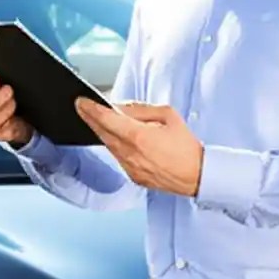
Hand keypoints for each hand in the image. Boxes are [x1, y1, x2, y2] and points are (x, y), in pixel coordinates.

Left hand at [74, 99, 203, 195]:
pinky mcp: (132, 176)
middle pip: (102, 132)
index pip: (106, 119)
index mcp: (138, 136)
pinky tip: (117, 138)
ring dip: (103, 132)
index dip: (91, 109)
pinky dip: (115, 146)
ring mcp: (130, 167)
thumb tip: (121, 107)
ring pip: (109, 146)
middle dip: (90, 118)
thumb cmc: (186, 146)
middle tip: (81, 107)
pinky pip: (118, 157)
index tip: (80, 102)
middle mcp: (130, 153)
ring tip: (98, 120)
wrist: (197, 176)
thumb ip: (141, 109)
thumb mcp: (168, 116)